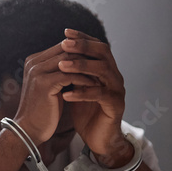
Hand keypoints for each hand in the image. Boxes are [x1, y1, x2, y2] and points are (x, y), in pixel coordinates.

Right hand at [13, 37, 100, 144]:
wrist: (29, 130)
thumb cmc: (42, 110)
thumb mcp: (50, 86)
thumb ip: (58, 71)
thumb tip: (79, 61)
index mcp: (33, 61)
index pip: (62, 47)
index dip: (80, 52)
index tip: (97, 60)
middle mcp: (33, 63)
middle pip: (66, 50)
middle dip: (86, 57)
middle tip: (103, 65)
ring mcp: (37, 72)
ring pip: (70, 61)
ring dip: (87, 67)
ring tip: (102, 75)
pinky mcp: (44, 84)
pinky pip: (70, 76)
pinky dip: (84, 80)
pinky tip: (95, 86)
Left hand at [57, 29, 130, 165]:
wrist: (97, 138)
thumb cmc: (85, 112)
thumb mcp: (75, 87)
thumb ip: (71, 72)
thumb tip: (54, 54)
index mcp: (106, 69)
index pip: (97, 46)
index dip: (83, 38)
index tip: (65, 32)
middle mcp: (114, 76)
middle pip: (104, 52)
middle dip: (83, 47)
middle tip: (64, 44)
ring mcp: (117, 90)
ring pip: (103, 71)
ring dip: (82, 66)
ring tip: (62, 67)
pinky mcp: (116, 106)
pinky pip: (100, 94)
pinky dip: (82, 93)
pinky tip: (66, 95)